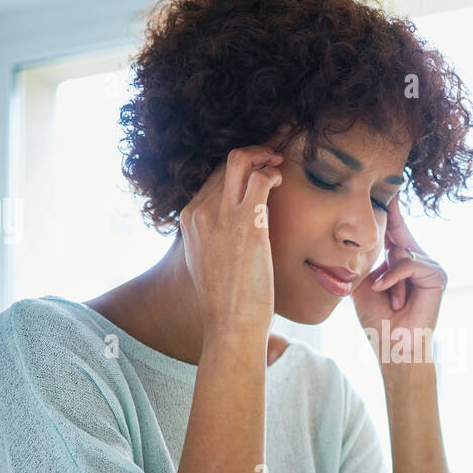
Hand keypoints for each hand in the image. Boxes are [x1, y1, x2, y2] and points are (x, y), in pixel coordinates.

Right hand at [177, 132, 288, 340]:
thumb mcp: (207, 263)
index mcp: (190, 219)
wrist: (229, 323)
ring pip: (240, 159)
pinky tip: (282, 182)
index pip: (214, 177)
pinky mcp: (246, 223)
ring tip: (280, 161)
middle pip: (226, 162)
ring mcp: (221, 215)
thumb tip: (228, 232)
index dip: (239, 166)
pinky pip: (260, 179)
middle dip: (255, 149)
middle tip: (276, 150)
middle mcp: (201, 211)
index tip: (258, 161)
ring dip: (265, 154)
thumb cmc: (226, 301)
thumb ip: (212, 239)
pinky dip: (273, 174)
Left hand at [351, 194, 447, 365]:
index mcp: (399, 261)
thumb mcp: (362, 285)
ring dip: (388, 277)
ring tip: (387, 298)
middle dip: (391, 214)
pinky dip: (394, 278)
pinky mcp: (438, 275)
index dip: (390, 209)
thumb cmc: (377, 321)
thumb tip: (360, 240)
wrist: (393, 347)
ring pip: (402, 252)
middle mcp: (417, 260)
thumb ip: (365, 262)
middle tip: (388, 185)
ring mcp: (429, 266)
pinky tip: (386, 293)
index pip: (394, 229)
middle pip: (400, 230)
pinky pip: (409, 263)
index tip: (386, 185)